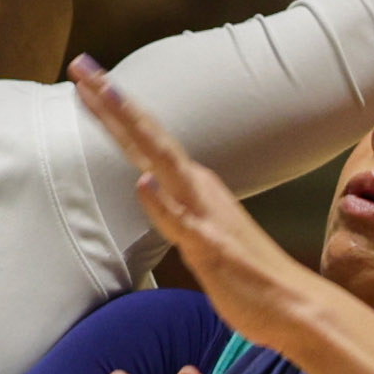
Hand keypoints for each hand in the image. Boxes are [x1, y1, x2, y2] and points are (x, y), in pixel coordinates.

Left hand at [73, 57, 322, 352]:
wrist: (293, 307)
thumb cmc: (245, 274)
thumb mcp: (197, 235)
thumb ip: (172, 209)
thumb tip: (149, 185)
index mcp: (192, 187)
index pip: (144, 141)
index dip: (112, 110)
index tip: (84, 76)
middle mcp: (198, 190)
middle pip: (148, 138)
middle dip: (113, 102)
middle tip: (80, 66)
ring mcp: (206, 217)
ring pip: (163, 165)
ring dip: (134, 130)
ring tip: (106, 95)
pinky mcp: (214, 250)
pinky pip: (184, 225)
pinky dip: (163, 204)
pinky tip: (143, 183)